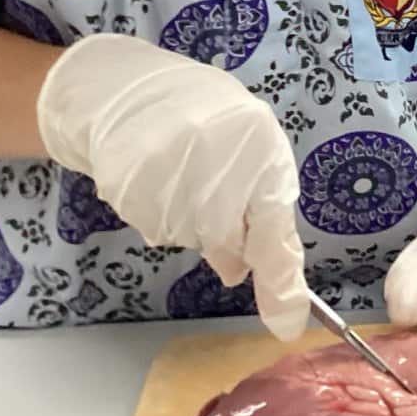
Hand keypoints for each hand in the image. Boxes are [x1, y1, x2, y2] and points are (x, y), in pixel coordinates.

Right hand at [36, 33, 307, 340]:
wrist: (131, 91)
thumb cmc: (207, 119)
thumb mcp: (250, 148)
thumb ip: (260, 209)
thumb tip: (245, 273)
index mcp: (260, 144)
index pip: (273, 225)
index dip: (280, 279)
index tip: (287, 324)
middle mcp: (216, 159)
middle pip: (224, 239)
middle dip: (220, 228)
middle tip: (207, 186)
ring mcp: (169, 173)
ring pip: (189, 235)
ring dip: (186, 218)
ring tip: (179, 168)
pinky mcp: (130, 186)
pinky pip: (155, 226)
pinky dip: (156, 211)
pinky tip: (154, 174)